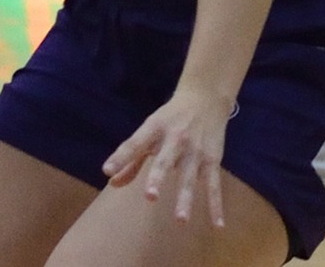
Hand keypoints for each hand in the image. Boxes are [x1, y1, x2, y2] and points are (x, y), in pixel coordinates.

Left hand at [100, 88, 234, 226]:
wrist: (205, 100)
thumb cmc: (170, 119)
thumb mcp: (149, 131)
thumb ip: (130, 158)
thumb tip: (111, 181)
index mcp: (154, 129)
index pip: (135, 143)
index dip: (121, 156)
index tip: (107, 171)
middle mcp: (175, 139)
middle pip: (164, 161)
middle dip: (158, 178)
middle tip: (150, 196)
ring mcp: (196, 151)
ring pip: (190, 178)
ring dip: (186, 198)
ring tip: (180, 219)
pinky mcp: (213, 161)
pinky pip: (214, 186)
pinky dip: (216, 205)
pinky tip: (217, 225)